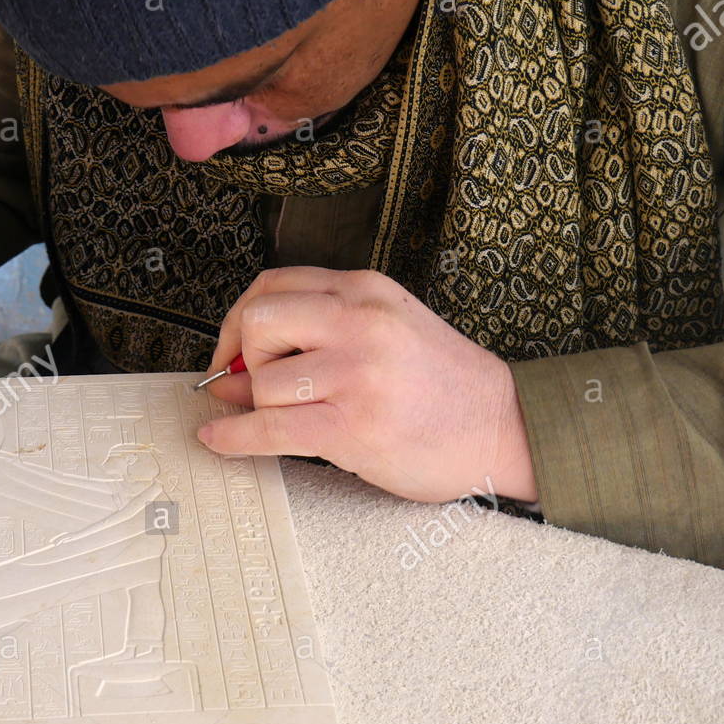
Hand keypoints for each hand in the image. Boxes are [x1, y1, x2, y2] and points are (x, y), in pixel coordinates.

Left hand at [196, 267, 537, 504]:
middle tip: (254, 383)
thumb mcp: (386, 332)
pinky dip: (233, 438)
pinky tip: (217, 440)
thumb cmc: (443, 384)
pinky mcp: (353, 426)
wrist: (506, 427)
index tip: (234, 349)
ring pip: (263, 382)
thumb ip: (318, 335)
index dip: (239, 319)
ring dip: (260, 407)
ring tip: (285, 419)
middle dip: (244, 356)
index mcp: (366, 291)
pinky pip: (268, 430)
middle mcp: (360, 323)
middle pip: (258, 321)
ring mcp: (358, 374)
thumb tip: (229, 372)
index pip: (273, 283)